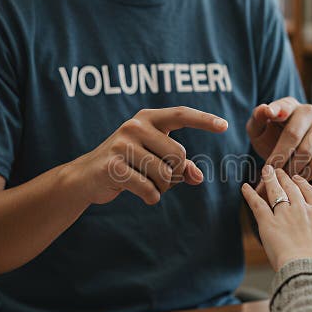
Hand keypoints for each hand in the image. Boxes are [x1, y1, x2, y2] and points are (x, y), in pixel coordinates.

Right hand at [69, 107, 227, 204]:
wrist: (86, 176)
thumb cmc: (128, 164)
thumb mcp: (155, 159)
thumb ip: (181, 165)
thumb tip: (199, 176)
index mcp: (148, 118)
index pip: (181, 114)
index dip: (204, 120)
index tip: (225, 126)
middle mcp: (135, 126)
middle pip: (178, 155)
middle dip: (175, 173)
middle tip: (159, 177)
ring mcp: (122, 144)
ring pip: (165, 174)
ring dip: (162, 187)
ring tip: (146, 183)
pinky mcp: (113, 165)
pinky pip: (148, 189)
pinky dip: (150, 196)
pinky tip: (140, 192)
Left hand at [241, 165, 311, 270]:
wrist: (311, 269)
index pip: (311, 192)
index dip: (304, 184)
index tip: (299, 178)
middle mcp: (301, 209)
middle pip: (291, 188)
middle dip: (285, 177)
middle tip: (279, 169)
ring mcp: (283, 214)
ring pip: (275, 192)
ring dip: (270, 179)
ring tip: (265, 170)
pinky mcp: (267, 224)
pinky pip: (257, 205)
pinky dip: (250, 195)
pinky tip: (244, 187)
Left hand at [246, 97, 311, 180]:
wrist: (287, 151)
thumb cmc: (269, 136)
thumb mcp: (258, 128)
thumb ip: (258, 118)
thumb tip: (266, 110)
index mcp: (290, 105)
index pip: (284, 107)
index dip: (279, 110)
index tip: (270, 113)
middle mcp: (310, 113)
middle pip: (294, 136)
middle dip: (279, 157)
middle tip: (269, 172)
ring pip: (307, 153)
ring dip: (291, 169)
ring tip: (281, 177)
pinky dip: (305, 175)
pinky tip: (296, 176)